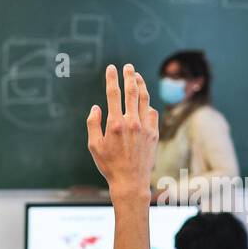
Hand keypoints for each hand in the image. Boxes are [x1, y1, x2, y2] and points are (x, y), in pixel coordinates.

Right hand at [86, 64, 158, 201]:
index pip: (113, 94)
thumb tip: (96, 107)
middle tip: (127, 66)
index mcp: (115, 124)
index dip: (111, 79)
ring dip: (141, 85)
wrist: (130, 181)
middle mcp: (132, 123)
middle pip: (131, 92)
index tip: (111, 68)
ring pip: (144, 99)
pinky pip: (152, 113)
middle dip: (128, 76)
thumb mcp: (94, 146)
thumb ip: (93, 124)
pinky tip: (144, 102)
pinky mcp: (154, 133)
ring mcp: (145, 127)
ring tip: (137, 76)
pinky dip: (147, 105)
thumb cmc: (109, 165)